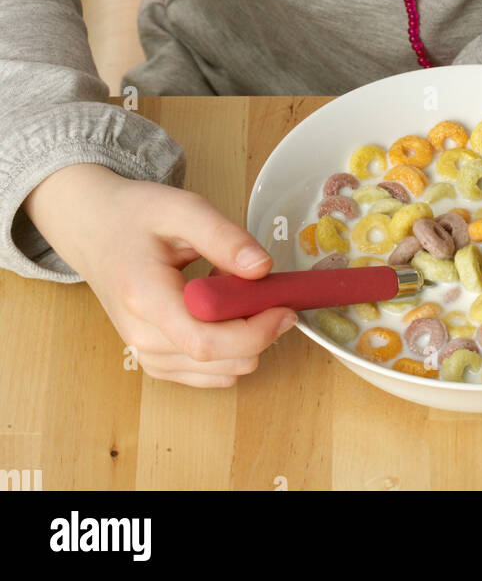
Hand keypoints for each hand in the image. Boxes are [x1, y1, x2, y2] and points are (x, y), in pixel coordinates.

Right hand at [23, 163, 297, 387]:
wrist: (95, 230)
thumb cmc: (135, 216)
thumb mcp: (182, 208)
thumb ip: (224, 237)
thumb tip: (264, 268)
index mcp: (144, 297)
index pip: (205, 341)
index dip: (255, 332)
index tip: (285, 306)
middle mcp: (141, 337)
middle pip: (218, 361)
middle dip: (259, 332)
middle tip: (267, 289)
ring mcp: (146, 355)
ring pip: (220, 373)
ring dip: (245, 339)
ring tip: (231, 292)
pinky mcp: (155, 362)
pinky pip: (209, 374)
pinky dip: (230, 349)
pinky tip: (222, 312)